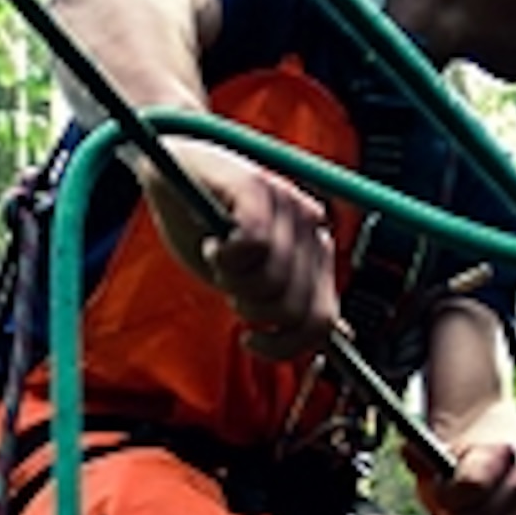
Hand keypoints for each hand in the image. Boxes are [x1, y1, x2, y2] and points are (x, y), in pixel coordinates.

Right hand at [152, 143, 334, 358]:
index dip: (285, 343)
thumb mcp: (259, 274)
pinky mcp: (255, 186)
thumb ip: (296, 299)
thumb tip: (343, 337)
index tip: (252, 339)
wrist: (173, 171)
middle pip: (294, 309)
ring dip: (234, 284)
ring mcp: (286, 203)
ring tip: (219, 262)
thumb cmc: (212, 228)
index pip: (321, 321)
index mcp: (317, 252)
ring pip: (272, 282)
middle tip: (228, 288)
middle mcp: (311, 226)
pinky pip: (251, 245)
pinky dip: (224, 257)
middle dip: (253, 314)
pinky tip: (213, 246)